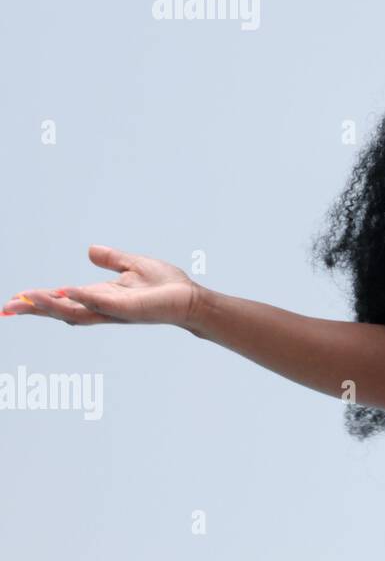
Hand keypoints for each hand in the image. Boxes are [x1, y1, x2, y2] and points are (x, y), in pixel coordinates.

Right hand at [1, 244, 201, 328]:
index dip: (40, 300)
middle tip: (6, 308)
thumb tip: (90, 250)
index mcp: (100, 296)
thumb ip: (111, 260)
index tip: (15, 299)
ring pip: (75, 311)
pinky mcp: (128, 309)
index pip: (63, 300)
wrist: (190, 298)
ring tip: (27, 298)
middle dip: (34, 310)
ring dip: (50, 305)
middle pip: (61, 310)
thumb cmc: (166, 286)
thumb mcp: (133, 265)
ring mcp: (114, 310)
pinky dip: (82, 297)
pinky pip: (100, 303)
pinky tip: (65, 290)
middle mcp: (103, 307)